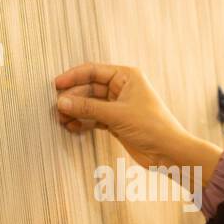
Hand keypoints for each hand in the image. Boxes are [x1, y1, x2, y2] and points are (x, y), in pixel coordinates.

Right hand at [54, 63, 222, 183]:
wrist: (168, 152)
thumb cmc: (151, 127)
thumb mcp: (117, 114)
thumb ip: (88, 108)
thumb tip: (62, 102)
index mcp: (126, 76)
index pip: (93, 71)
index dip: (73, 77)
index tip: (56, 85)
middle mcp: (121, 88)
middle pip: (89, 88)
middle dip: (72, 98)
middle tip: (57, 108)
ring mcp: (118, 105)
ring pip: (90, 104)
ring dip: (76, 111)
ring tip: (61, 119)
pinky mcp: (116, 122)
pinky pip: (94, 118)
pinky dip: (83, 122)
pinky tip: (72, 127)